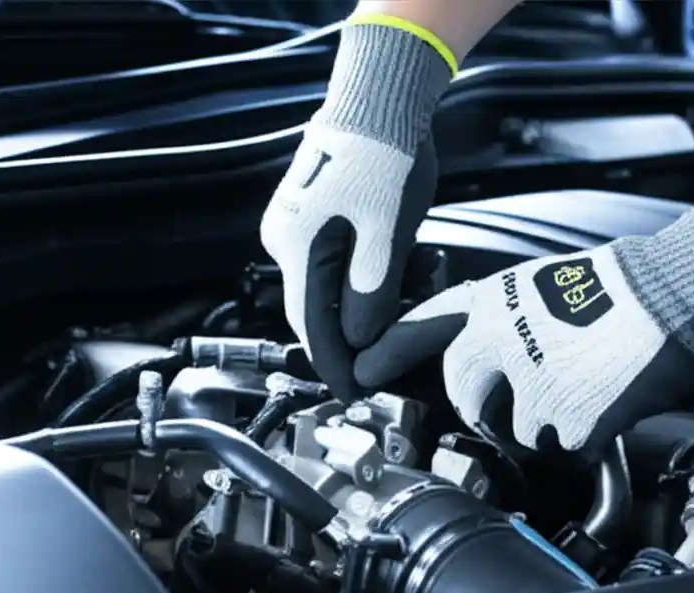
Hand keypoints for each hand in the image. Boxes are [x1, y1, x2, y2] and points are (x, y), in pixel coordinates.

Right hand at [260, 128, 436, 400]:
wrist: (383, 95)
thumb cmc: (386, 155)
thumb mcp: (387, 235)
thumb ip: (371, 295)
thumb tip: (362, 344)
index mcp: (297, 249)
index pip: (312, 329)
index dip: (337, 367)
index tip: (357, 394)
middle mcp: (287, 240)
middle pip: (317, 312)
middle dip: (354, 340)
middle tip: (387, 363)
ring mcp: (300, 226)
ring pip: (329, 290)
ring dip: (365, 309)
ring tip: (406, 313)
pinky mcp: (318, 215)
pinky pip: (337, 265)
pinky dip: (365, 282)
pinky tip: (398, 275)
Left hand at [355, 187, 693, 456]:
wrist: (676, 293)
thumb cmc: (622, 284)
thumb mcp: (542, 285)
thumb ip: (505, 320)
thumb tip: (493, 353)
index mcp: (493, 302)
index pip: (420, 326)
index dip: (386, 353)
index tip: (362, 373)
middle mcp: (501, 342)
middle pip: (466, 399)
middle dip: (487, 409)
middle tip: (519, 402)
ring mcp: (532, 385)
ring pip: (517, 430)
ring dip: (541, 423)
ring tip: (581, 388)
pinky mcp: (568, 420)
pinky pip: (562, 444)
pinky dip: (582, 434)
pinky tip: (604, 401)